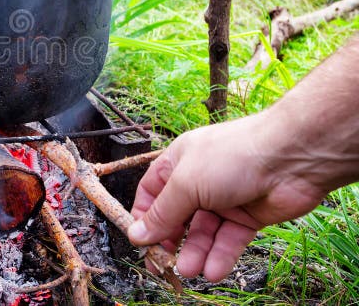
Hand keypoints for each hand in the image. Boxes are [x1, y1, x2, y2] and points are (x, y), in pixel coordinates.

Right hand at [128, 112, 325, 281]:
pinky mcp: (248, 217)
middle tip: (163, 265)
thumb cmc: (232, 156)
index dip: (145, 218)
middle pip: (177, 218)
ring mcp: (224, 200)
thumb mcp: (185, 184)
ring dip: (195, 253)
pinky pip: (229, 240)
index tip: (140, 242)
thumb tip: (136, 235)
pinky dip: (220, 256)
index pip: (152, 194)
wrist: (290, 157)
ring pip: (203, 233)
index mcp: (177, 163)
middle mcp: (198, 181)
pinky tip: (213, 270)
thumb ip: (161, 213)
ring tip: (189, 270)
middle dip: (170, 242)